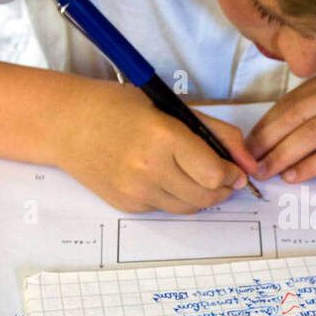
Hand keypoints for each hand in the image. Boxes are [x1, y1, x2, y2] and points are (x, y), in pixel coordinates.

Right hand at [53, 78, 260, 212]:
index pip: (215, 173)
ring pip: (189, 208)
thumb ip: (216, 132)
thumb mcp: (172, 107)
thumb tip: (249, 162)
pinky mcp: (127, 205)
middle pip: (207, 196)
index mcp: (164, 137)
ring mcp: (136, 191)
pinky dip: (175, 197)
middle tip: (222, 175)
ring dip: (201, 195)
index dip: (232, 173)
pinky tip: (164, 176)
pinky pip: (166, 208)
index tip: (235, 168)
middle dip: (223, 188)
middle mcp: (149, 169)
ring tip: (195, 175)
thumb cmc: (119, 107)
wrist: (66, 125)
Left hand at [245, 65, 315, 182]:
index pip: (295, 98)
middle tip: (249, 161)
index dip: (269, 122)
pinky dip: (311, 165)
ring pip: (311, 134)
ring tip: (266, 172)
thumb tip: (302, 127)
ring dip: (283, 155)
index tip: (252, 141)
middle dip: (267, 140)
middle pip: (297, 114)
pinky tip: (296, 176)